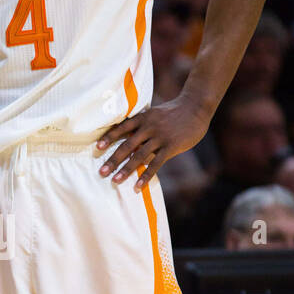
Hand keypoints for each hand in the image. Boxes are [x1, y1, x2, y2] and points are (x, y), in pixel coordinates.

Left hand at [95, 95, 211, 190]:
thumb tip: (127, 138)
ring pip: (139, 156)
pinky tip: (138, 186)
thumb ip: (142, 125)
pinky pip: (156, 163)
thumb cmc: (173, 112)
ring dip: (126, 169)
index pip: (122, 127)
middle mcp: (149, 127)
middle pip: (127, 145)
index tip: (98, 147)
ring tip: (115, 180)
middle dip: (113, 159)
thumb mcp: (155, 114)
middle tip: (101, 172)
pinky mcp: (171, 147)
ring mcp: (160, 137)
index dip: (109, 137)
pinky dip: (146, 175)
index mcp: (143, 118)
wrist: (196, 108)